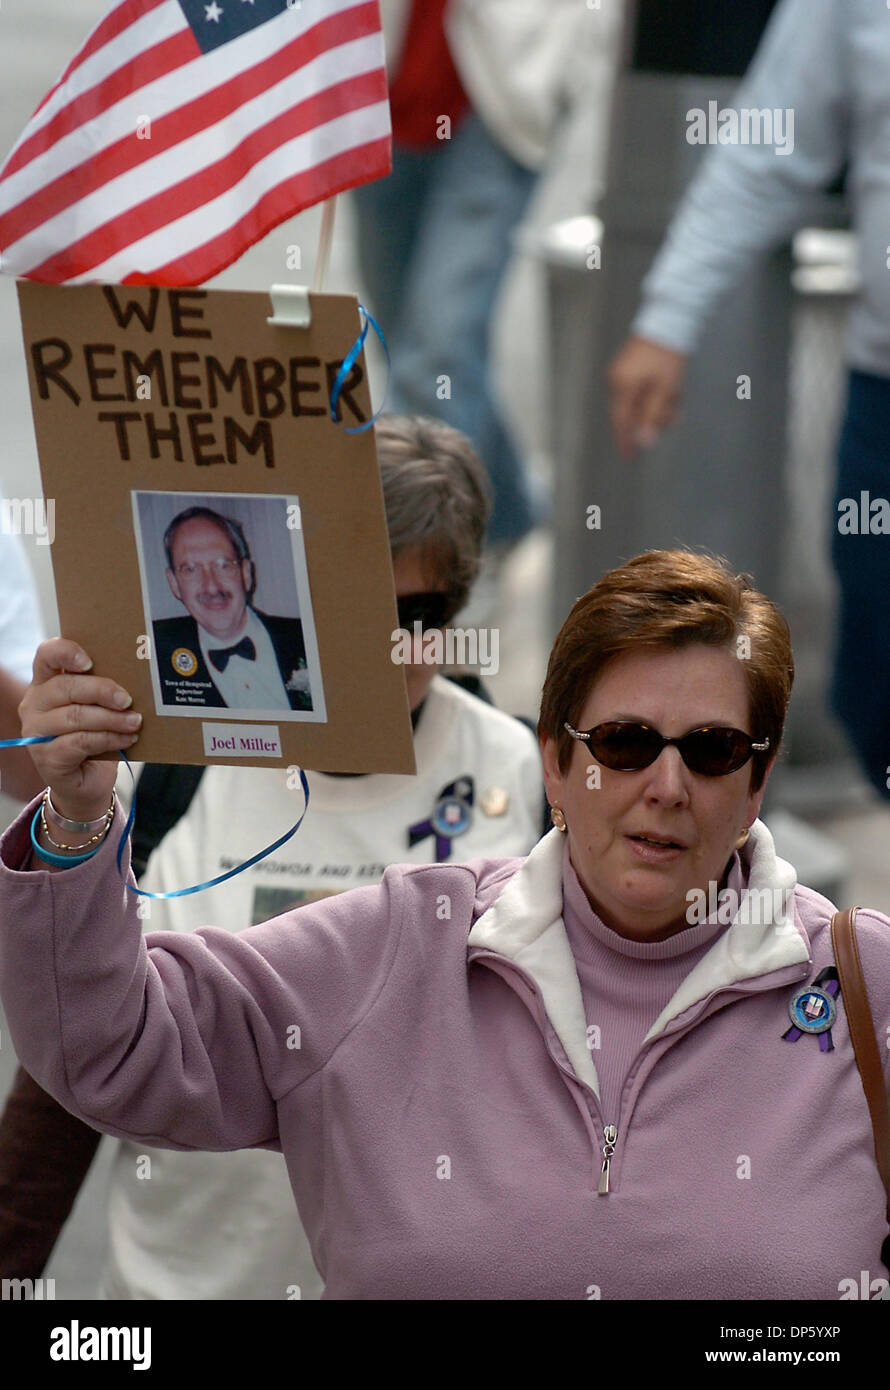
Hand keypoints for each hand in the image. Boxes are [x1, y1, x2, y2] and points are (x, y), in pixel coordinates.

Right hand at [18, 639, 141, 821]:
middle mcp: (34, 704)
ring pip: (75, 716)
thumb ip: (103, 691)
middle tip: (128, 700)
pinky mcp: (46, 757)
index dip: (66, 652)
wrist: (87, 781)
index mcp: (46, 682)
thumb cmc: (94, 737)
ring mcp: (36, 732)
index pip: (47, 655)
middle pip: (65, 686)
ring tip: (135, 722)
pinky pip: (80, 742)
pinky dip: (108, 738)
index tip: (89, 661)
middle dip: (102, 691)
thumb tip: (136, 678)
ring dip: (111, 718)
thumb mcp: (98, 708)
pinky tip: (127, 739)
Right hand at [607, 335, 688, 458]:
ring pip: (638, 402)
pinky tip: (670, 390)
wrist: (668, 323)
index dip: (626, 441)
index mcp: (622, 387)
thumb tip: (644, 442)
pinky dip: (654, 394)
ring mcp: (621, 374)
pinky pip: (639, 390)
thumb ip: (653, 417)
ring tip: (678, 397)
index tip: (630, 458)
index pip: (620, 422)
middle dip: (654, 417)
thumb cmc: (668, 355)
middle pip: (632, 413)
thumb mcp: (665, 390)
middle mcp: (616, 381)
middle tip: (676, 414)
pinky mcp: (628, 369)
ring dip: (658, 405)